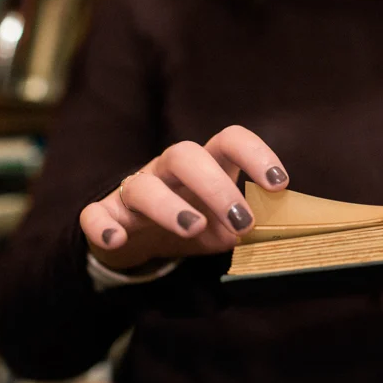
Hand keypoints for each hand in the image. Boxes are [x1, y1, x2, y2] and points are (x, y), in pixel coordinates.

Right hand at [80, 126, 288, 270]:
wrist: (138, 242)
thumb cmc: (194, 225)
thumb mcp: (227, 226)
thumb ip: (254, 226)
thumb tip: (287, 236)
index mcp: (206, 165)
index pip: (229, 141)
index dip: (255, 155)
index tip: (279, 184)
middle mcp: (168, 170)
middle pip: (185, 155)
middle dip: (216, 187)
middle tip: (243, 222)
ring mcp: (133, 191)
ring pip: (143, 186)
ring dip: (169, 206)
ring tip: (195, 228)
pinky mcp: (104, 216)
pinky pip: (95, 215)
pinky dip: (104, 227)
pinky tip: (118, 240)